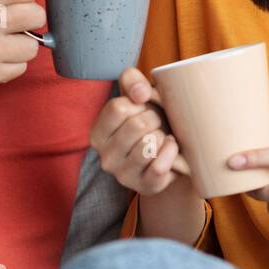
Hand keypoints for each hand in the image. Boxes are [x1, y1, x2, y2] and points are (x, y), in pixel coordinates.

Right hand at [90, 67, 187, 195]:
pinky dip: (171, 152)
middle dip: (154, 119)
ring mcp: (124, 175)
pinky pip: (160, 166)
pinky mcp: (144, 187)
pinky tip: (170, 148)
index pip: (118, 107)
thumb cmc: (150, 120)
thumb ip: (132, 81)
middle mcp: (105, 157)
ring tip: (162, 137)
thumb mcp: (137, 96)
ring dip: (163, 136)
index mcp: (97, 134)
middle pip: (137, 125)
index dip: (138, 103)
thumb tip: (140, 93)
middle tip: (156, 124)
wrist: (170, 154)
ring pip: (149, 145)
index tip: (143, 108)